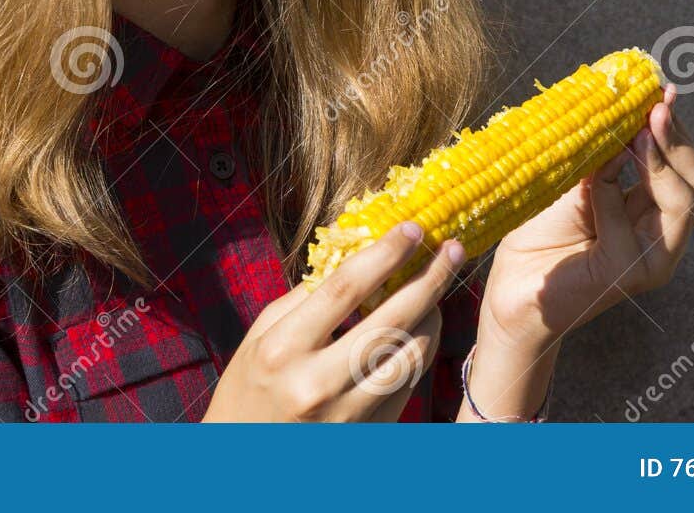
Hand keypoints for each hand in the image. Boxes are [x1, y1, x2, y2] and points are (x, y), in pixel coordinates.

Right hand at [202, 221, 465, 421]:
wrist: (242, 465)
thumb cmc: (248, 391)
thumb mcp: (259, 338)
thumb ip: (303, 298)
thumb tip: (352, 253)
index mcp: (283, 349)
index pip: (344, 288)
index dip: (384, 253)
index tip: (411, 228)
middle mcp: (317, 383)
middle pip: (391, 320)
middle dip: (428, 278)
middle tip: (451, 250)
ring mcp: (346, 415)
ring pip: (411, 356)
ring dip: (432, 316)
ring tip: (438, 290)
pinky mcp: (367, 435)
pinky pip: (408, 386)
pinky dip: (419, 351)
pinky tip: (422, 328)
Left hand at [478, 84, 693, 353]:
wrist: (512, 281)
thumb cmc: (540, 227)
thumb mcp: (579, 175)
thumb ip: (609, 150)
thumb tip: (632, 103)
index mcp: (655, 210)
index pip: (686, 167)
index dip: (676, 129)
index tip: (661, 90)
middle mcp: (664, 236)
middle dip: (677, 140)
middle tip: (654, 106)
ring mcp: (653, 260)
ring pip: (682, 203)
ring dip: (657, 161)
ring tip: (636, 131)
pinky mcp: (629, 274)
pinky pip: (630, 229)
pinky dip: (611, 199)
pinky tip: (592, 185)